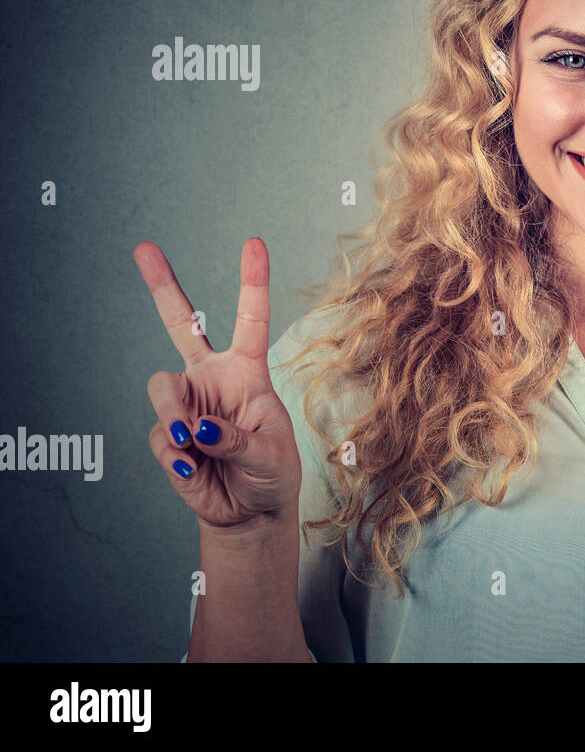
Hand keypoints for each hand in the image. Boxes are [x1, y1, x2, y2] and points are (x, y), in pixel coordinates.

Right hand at [134, 238, 301, 531]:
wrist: (250, 511)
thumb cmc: (271, 474)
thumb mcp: (269, 455)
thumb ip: (236, 439)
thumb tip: (196, 427)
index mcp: (247, 371)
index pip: (251, 319)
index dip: (251, 281)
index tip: (253, 243)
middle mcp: (212, 378)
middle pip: (179, 324)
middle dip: (162, 285)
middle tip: (143, 247)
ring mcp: (186, 404)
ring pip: (161, 386)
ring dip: (172, 412)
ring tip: (190, 440)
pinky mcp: (167, 435)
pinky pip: (161, 436)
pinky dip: (177, 456)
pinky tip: (194, 471)